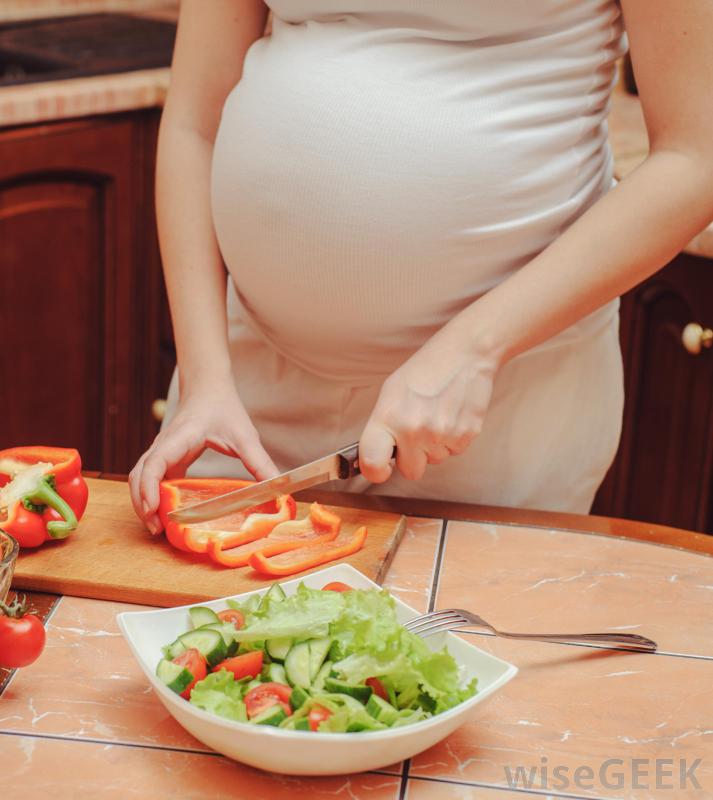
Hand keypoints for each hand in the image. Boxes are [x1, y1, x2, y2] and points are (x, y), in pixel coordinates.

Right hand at [129, 381, 278, 533]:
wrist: (208, 387)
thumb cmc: (223, 407)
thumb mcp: (244, 435)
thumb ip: (260, 462)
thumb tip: (279, 487)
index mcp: (179, 438)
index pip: (154, 464)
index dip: (149, 488)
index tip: (154, 509)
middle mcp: (164, 445)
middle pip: (139, 476)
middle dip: (142, 503)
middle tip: (157, 529)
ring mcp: (162, 451)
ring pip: (140, 477)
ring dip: (143, 501)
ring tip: (157, 526)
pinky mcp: (167, 456)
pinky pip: (151, 476)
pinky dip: (151, 494)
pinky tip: (165, 511)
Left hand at [358, 322, 499, 482]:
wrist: (465, 354)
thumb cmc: (425, 370)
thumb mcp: (391, 393)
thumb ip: (382, 427)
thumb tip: (376, 455)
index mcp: (389, 418)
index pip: (372, 463)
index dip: (375, 471)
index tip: (381, 468)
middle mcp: (414, 430)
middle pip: (411, 471)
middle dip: (413, 457)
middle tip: (416, 430)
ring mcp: (442, 435)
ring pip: (434, 460)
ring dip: (434, 445)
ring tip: (436, 414)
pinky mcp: (466, 435)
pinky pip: (454, 451)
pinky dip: (452, 438)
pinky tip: (450, 414)